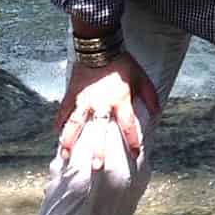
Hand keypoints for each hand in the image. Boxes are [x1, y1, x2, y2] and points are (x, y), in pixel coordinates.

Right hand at [56, 53, 160, 169]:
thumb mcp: (141, 77)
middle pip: (100, 131)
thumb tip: (158, 112)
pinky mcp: (72, 95)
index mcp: (120, 101)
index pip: (129, 126)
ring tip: (65, 155)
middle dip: (98, 150)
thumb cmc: (123, 63)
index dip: (134, 141)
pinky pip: (64, 110)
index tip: (136, 154)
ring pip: (75, 125)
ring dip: (70, 141)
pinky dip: (60, 121)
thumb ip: (150, 96)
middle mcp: (101, 104)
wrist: (100, 47)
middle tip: (97, 167)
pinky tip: (56, 132)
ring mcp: (84, 101)